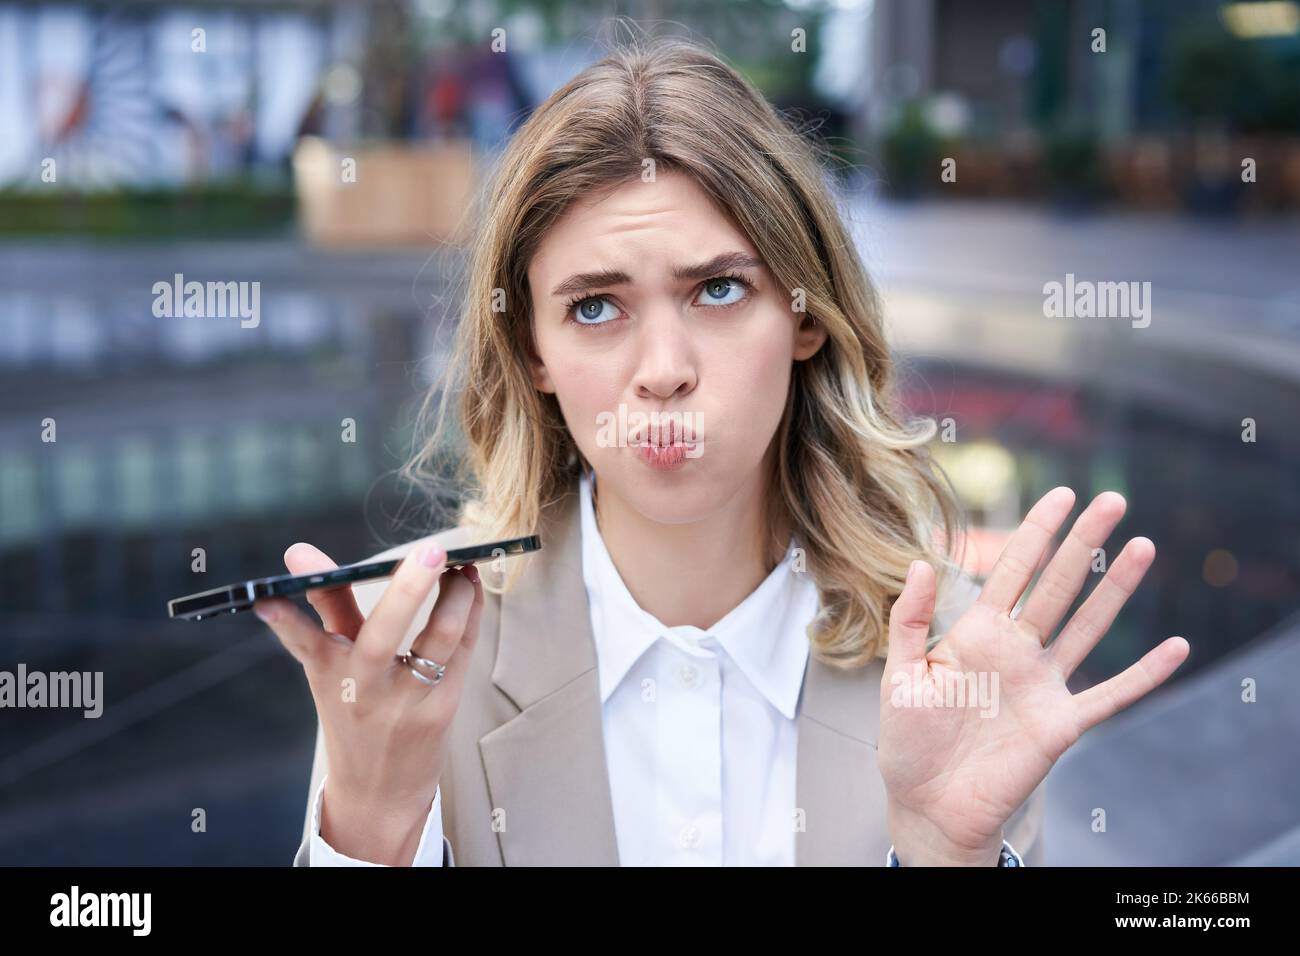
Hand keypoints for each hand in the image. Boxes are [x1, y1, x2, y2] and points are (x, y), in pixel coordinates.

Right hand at [254, 540, 483, 865]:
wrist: (379, 791)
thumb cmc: (355, 714)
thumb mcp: (331, 667)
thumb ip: (325, 609)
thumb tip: (300, 555)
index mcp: (328, 674)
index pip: (304, 638)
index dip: (290, 612)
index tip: (286, 571)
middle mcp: (364, 688)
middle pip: (382, 634)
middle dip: (408, 588)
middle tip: (431, 550)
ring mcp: (406, 702)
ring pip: (439, 640)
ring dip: (455, 595)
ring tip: (461, 566)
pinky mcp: (442, 709)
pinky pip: (462, 651)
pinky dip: (469, 612)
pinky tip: (470, 587)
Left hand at [878, 488, 1189, 864]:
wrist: (928, 803)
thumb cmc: (907, 741)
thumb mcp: (898, 676)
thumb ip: (908, 621)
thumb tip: (919, 562)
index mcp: (976, 634)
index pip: (1013, 571)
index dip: (1036, 532)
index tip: (1062, 495)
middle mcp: (1016, 651)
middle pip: (1057, 586)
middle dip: (1083, 543)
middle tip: (1112, 501)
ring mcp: (1043, 685)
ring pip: (1088, 627)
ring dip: (1116, 589)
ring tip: (1142, 547)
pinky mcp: (1061, 724)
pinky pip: (1111, 696)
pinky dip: (1144, 675)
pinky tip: (1176, 648)